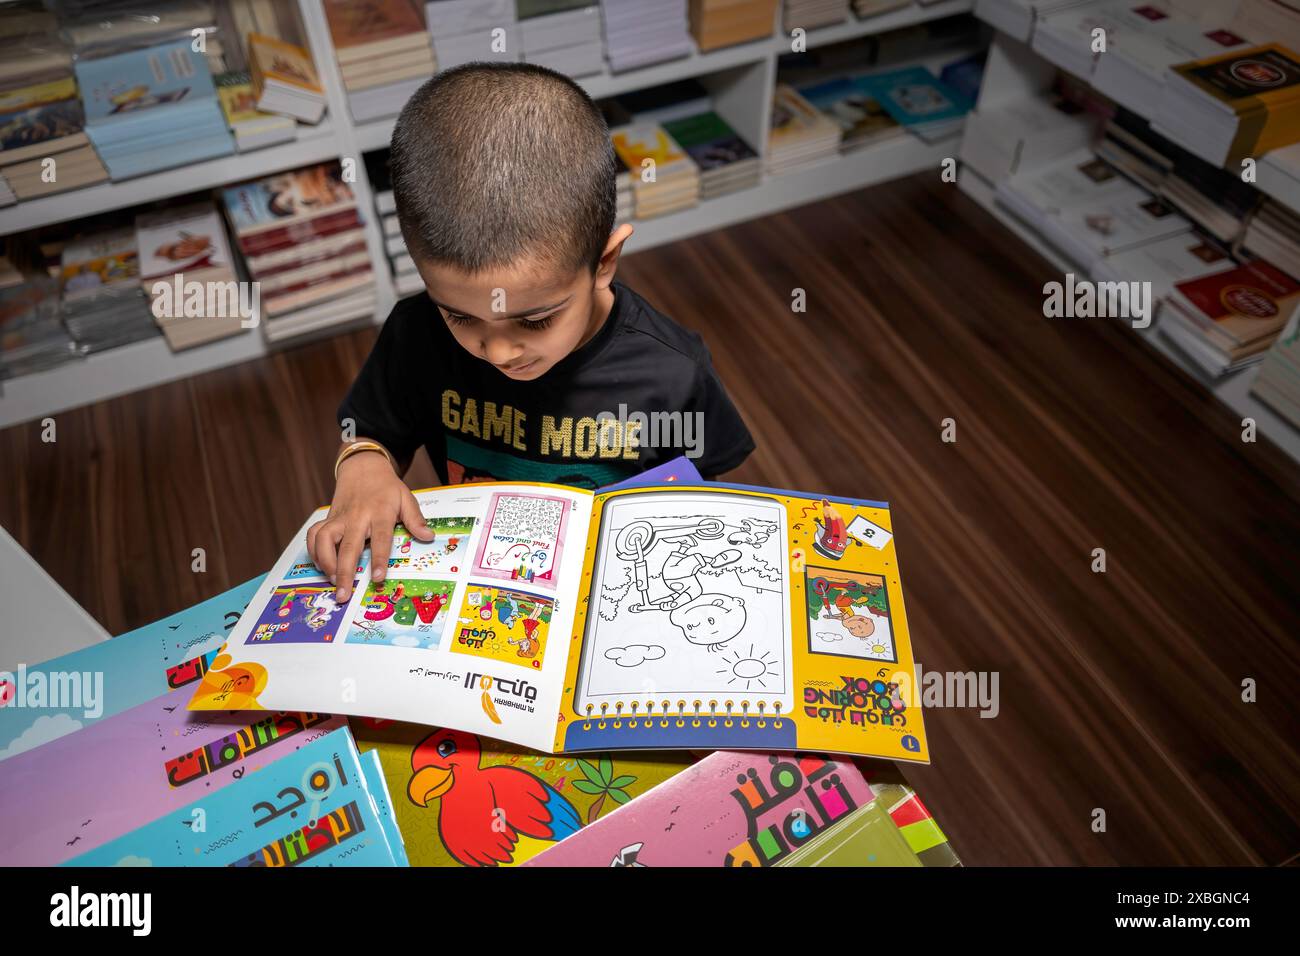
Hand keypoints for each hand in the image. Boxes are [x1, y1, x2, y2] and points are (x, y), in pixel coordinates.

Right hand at [306, 451, 434, 601]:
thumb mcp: (406, 498)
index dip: (378, 559)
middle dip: (344, 572)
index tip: (377, 578)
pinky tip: (321, 565)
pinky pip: (313, 534)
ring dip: (325, 562)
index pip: (380, 539)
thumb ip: (415, 519)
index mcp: (379, 512)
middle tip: (343, 595)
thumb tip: (428, 536)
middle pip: (348, 546)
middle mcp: (356, 516)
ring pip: (324, 540)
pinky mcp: (327, 518)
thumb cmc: (386, 488)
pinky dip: (312, 550)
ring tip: (332, 581)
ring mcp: (339, 518)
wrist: (363, 468)